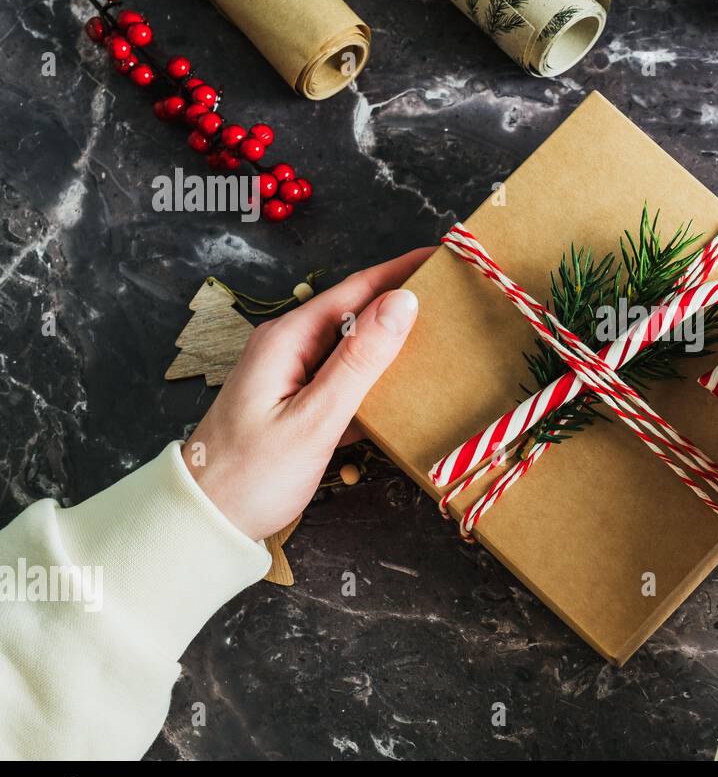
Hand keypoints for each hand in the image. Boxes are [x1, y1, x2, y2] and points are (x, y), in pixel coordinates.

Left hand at [183, 249, 432, 540]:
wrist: (204, 520)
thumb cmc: (252, 475)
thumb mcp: (315, 418)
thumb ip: (360, 361)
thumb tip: (403, 302)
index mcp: (287, 339)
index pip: (357, 289)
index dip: (402, 270)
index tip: (445, 256)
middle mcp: (287, 346)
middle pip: (356, 311)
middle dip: (403, 301)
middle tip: (454, 296)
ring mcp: (290, 373)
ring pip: (353, 345)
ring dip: (393, 341)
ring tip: (441, 335)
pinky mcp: (296, 400)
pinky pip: (345, 376)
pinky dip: (376, 377)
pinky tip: (405, 386)